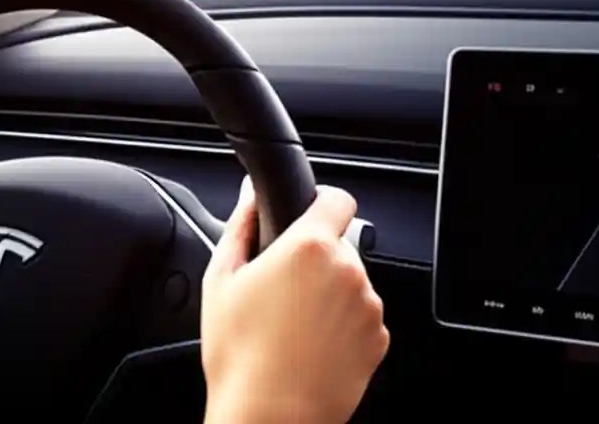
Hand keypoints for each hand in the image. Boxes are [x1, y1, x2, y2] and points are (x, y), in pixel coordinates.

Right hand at [201, 178, 388, 423]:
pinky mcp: (377, 340)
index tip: (306, 216)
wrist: (270, 416)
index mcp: (310, 247)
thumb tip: (249, 196)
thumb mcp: (221, 280)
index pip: (337, 199)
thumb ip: (240, 226)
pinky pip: (360, 317)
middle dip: (315, 258)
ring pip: (350, 282)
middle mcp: (348, 271)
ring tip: (292, 323)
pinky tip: (309, 344)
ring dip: (329, 292)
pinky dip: (341, 324)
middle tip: (280, 288)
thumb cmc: (240, 354)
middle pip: (338, 245)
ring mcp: (368, 308)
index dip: (321, 203)